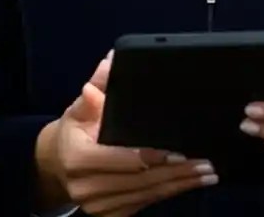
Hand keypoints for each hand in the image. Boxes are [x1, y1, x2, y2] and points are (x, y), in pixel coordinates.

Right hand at [35, 51, 217, 215]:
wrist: (57, 165)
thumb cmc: (74, 132)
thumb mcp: (79, 107)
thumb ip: (98, 86)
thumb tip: (112, 62)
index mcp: (77, 158)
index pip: (120, 158)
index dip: (151, 156)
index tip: (178, 151)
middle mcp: (85, 187)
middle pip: (140, 181)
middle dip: (176, 173)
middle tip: (205, 163)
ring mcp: (97, 206)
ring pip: (146, 195)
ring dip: (179, 185)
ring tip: (206, 174)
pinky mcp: (110, 214)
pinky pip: (145, 204)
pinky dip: (169, 193)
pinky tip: (189, 184)